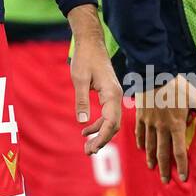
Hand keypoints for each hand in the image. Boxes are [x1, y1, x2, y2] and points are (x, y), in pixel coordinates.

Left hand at [67, 5, 121, 150]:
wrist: (91, 43)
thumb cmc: (85, 58)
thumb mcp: (79, 79)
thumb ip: (81, 101)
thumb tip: (82, 122)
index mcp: (111, 93)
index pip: (111, 121)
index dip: (103, 137)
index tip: (93, 148)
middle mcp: (116, 96)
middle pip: (113, 125)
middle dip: (102, 140)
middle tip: (88, 152)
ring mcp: (113, 96)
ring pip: (110, 121)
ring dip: (99, 135)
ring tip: (87, 147)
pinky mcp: (108, 95)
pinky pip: (106, 115)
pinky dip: (98, 124)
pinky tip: (86, 131)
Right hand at [134, 74, 195, 183]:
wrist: (155, 73)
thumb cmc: (177, 85)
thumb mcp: (195, 97)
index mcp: (176, 125)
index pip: (179, 151)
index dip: (181, 166)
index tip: (183, 178)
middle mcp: (161, 127)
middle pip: (162, 153)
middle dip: (164, 168)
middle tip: (165, 181)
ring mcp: (149, 122)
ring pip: (149, 145)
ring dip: (151, 158)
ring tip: (152, 168)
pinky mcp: (141, 116)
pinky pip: (140, 132)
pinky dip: (141, 142)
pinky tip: (142, 149)